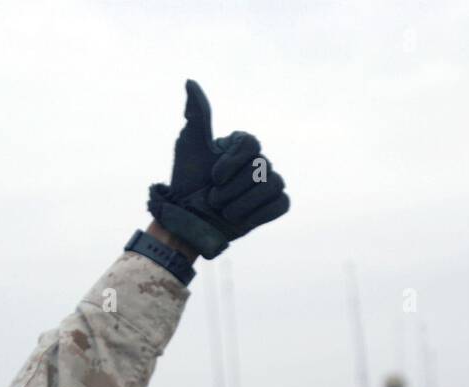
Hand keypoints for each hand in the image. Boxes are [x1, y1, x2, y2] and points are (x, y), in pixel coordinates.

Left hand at [147, 80, 289, 258]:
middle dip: (232, 189)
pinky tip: (241, 219)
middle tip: (214, 200)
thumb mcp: (190, 147)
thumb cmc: (188, 184)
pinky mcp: (274, 205)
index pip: (252, 144)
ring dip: (243, 203)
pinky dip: (260, 213)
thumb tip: (190, 81)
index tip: (213, 177)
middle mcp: (257, 161)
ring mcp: (268, 183)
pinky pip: (281, 204)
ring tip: (225, 212)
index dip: (232, 163)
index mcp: (240, 145)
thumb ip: (198, 115)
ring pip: (272, 185)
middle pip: (261, 168)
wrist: (190, 222)